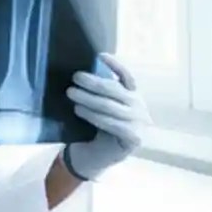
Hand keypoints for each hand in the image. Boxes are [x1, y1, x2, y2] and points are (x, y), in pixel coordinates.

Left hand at [62, 53, 150, 180]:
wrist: (101, 155)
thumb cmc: (98, 126)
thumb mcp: (100, 106)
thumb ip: (98, 92)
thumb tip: (83, 72)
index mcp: (133, 96)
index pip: (126, 77)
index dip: (115, 66)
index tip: (100, 56)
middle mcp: (139, 107)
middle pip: (114, 90)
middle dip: (93, 82)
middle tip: (75, 78)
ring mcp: (140, 123)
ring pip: (110, 106)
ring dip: (89, 99)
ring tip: (71, 94)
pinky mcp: (134, 137)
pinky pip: (112, 124)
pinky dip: (94, 116)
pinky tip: (80, 111)